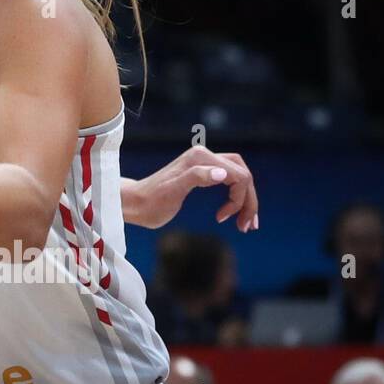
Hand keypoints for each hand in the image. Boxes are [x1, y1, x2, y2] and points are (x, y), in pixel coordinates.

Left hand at [128, 145, 258, 231]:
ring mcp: (202, 163)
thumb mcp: (173, 191)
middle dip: (248, 201)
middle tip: (247, 226)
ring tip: (244, 225)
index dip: (241, 199)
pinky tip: (231, 214)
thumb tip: (223, 174)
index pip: (239, 176)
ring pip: (238, 177)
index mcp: (201, 158)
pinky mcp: (200, 173)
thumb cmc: (151, 201)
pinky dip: (235, 197)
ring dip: (245, 200)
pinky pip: (229, 180)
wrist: (134, 203)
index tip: (224, 219)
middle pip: (242, 174)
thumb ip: (196, 178)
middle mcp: (204, 156)